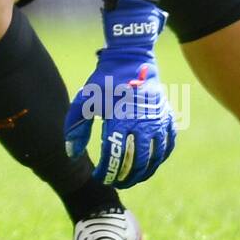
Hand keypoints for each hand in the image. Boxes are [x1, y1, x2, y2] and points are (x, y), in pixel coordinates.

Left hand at [64, 0, 175, 187]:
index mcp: (120, 119)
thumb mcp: (85, 99)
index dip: (106, 172)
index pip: (114, 156)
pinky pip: (168, 146)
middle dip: (124, 177)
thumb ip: (75, 126)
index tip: (98, 176)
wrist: (132, 58)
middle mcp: (143, 123)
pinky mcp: (168, 118)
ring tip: (130, 178)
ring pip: (155, 158)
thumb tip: (71, 153)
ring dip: (143, 173)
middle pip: (137, 163)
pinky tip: (148, 164)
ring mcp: (159, 122)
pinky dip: (159, 159)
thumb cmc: (105, 79)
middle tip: (114, 182)